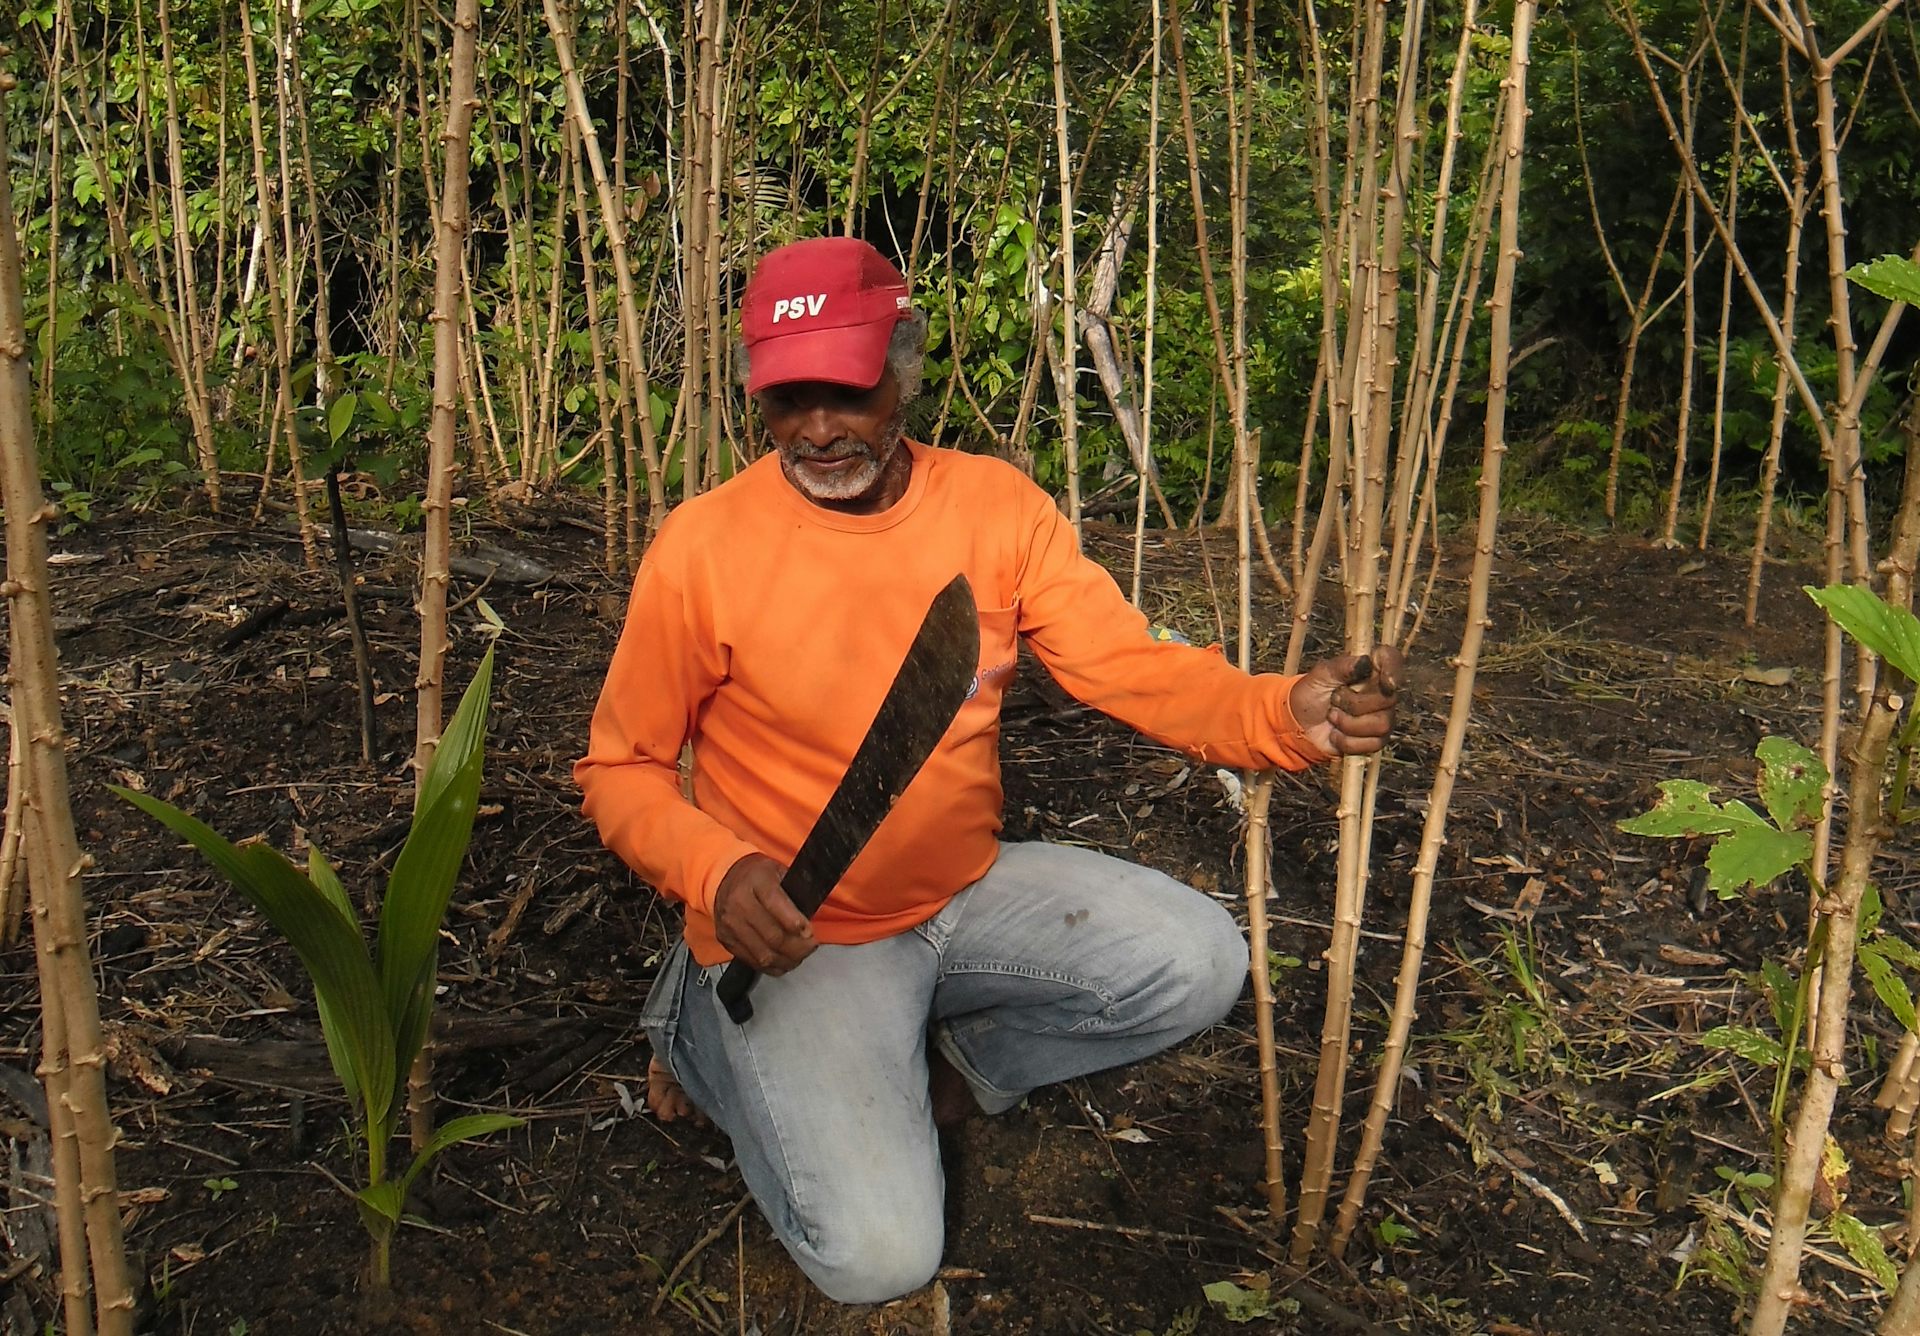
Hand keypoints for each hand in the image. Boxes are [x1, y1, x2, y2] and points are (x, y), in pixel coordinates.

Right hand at [713, 853, 816, 974]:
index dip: (795, 922)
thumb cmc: (758, 877)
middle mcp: (738, 902)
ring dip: (787, 960)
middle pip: (772, 936)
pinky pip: (752, 961)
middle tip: (810, 946)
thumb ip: (795, 894)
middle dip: (797, 947)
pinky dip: (772, 966)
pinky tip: (784, 961)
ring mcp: (730, 924)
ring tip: (800, 955)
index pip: (775, 903)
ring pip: (763, 954)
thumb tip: (810, 921)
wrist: (727, 879)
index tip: (809, 932)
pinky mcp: (726, 940)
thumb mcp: (779, 872)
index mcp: (755, 881)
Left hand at [1290, 646, 1403, 756]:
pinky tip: (1336, 734)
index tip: (1386, 682)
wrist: (1298, 724)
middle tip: (1334, 700)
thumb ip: (1343, 666)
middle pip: (1388, 699)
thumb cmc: (1311, 694)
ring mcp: (1382, 717)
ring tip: (1333, 717)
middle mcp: (1381, 691)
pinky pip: (1372, 744)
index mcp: (1369, 669)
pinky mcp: (1375, 740)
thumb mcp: (1321, 675)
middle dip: (1353, 703)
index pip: (1392, 659)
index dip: (1393, 669)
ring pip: (1381, 724)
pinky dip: (1346, 741)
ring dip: (1348, 724)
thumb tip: (1366, 661)